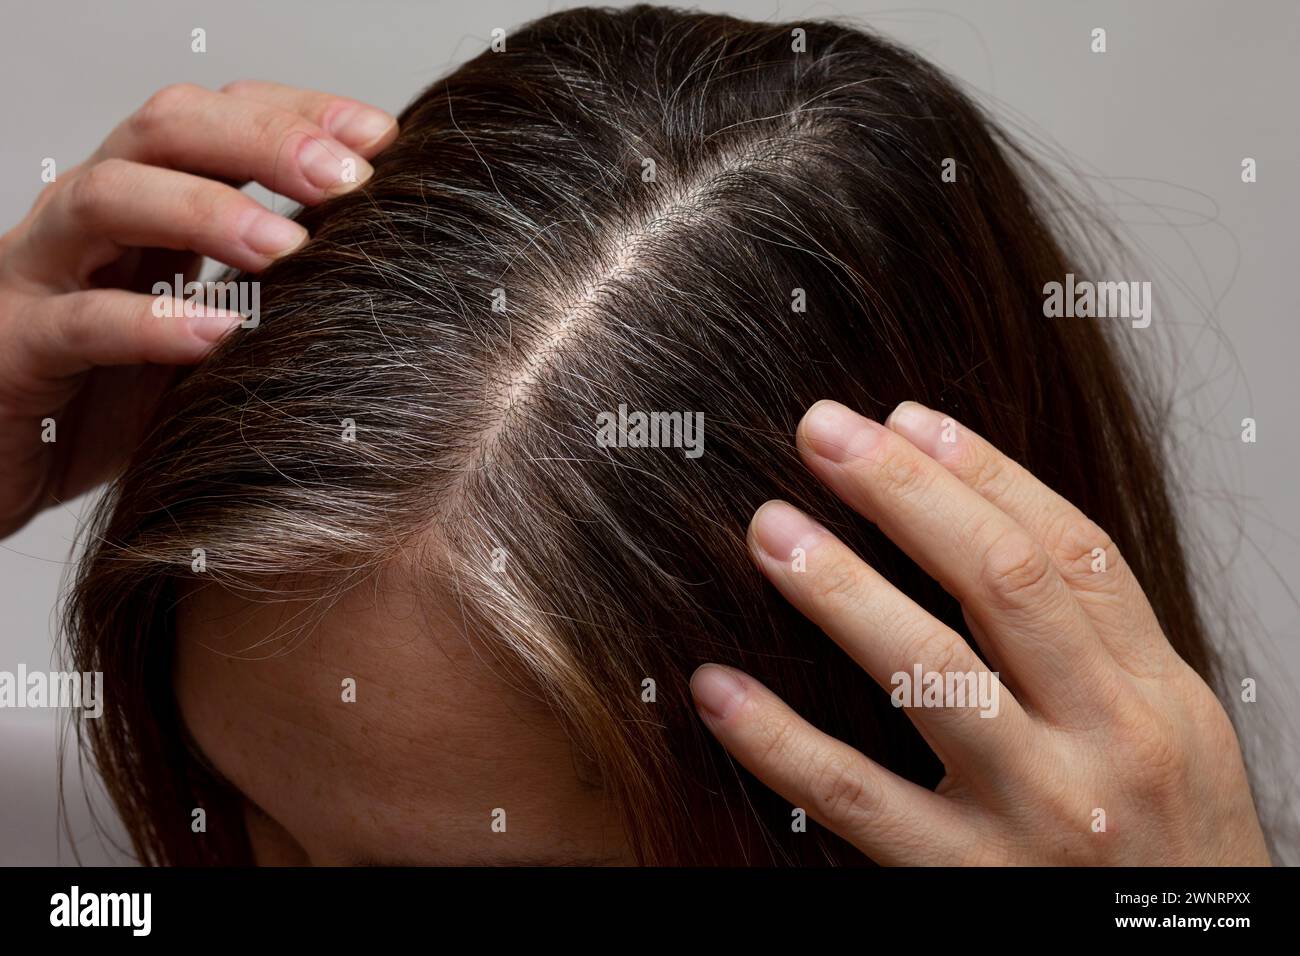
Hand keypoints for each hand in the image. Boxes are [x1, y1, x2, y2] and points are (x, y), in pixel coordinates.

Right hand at [0, 81, 397, 538]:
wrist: (7, 458)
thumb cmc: (115, 392)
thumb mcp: (209, 328)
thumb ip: (272, 288)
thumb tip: (382, 260)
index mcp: (149, 202)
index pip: (221, 118)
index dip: (300, 113)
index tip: (384, 138)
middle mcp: (92, 218)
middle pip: (165, 129)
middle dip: (263, 140)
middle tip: (348, 178)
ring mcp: (43, 272)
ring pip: (106, 197)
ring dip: (205, 211)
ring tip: (285, 247)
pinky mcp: (15, 346)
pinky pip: (76, 320)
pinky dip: (148, 322)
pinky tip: (215, 333)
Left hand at [691, 399, 1268, 864]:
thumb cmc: (1166, 849)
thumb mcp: (1163, 732)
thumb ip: (1087, 642)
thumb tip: (979, 524)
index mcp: (1154, 693)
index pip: (1068, 550)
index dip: (982, 472)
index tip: (904, 418)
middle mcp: (1104, 744)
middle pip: (1000, 583)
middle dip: (905, 494)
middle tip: (822, 433)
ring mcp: (1033, 817)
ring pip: (928, 674)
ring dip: (840, 591)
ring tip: (770, 529)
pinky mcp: (963, 883)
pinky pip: (854, 799)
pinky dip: (778, 740)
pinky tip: (718, 689)